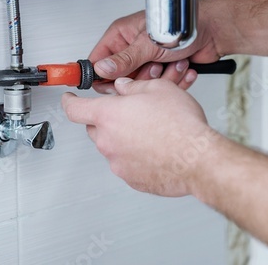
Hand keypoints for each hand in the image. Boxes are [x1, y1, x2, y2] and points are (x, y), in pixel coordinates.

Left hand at [62, 78, 221, 196]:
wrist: (197, 158)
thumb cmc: (181, 125)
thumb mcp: (159, 89)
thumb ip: (134, 87)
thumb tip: (125, 88)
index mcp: (108, 115)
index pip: (74, 108)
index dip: (70, 101)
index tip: (69, 99)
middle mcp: (107, 141)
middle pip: (95, 128)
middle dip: (108, 119)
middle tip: (131, 112)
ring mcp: (118, 163)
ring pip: (113, 146)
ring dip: (125, 138)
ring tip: (152, 131)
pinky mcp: (132, 179)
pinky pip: (128, 163)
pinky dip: (137, 156)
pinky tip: (158, 148)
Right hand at [88, 5, 224, 93]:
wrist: (214, 30)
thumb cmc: (183, 24)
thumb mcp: (148, 44)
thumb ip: (124, 59)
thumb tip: (100, 70)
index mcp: (122, 34)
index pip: (99, 60)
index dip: (103, 75)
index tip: (111, 84)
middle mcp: (134, 47)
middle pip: (122, 77)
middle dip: (140, 77)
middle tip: (153, 66)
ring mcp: (149, 59)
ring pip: (142, 84)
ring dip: (160, 77)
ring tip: (171, 63)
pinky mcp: (164, 69)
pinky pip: (160, 86)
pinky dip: (172, 80)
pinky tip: (182, 66)